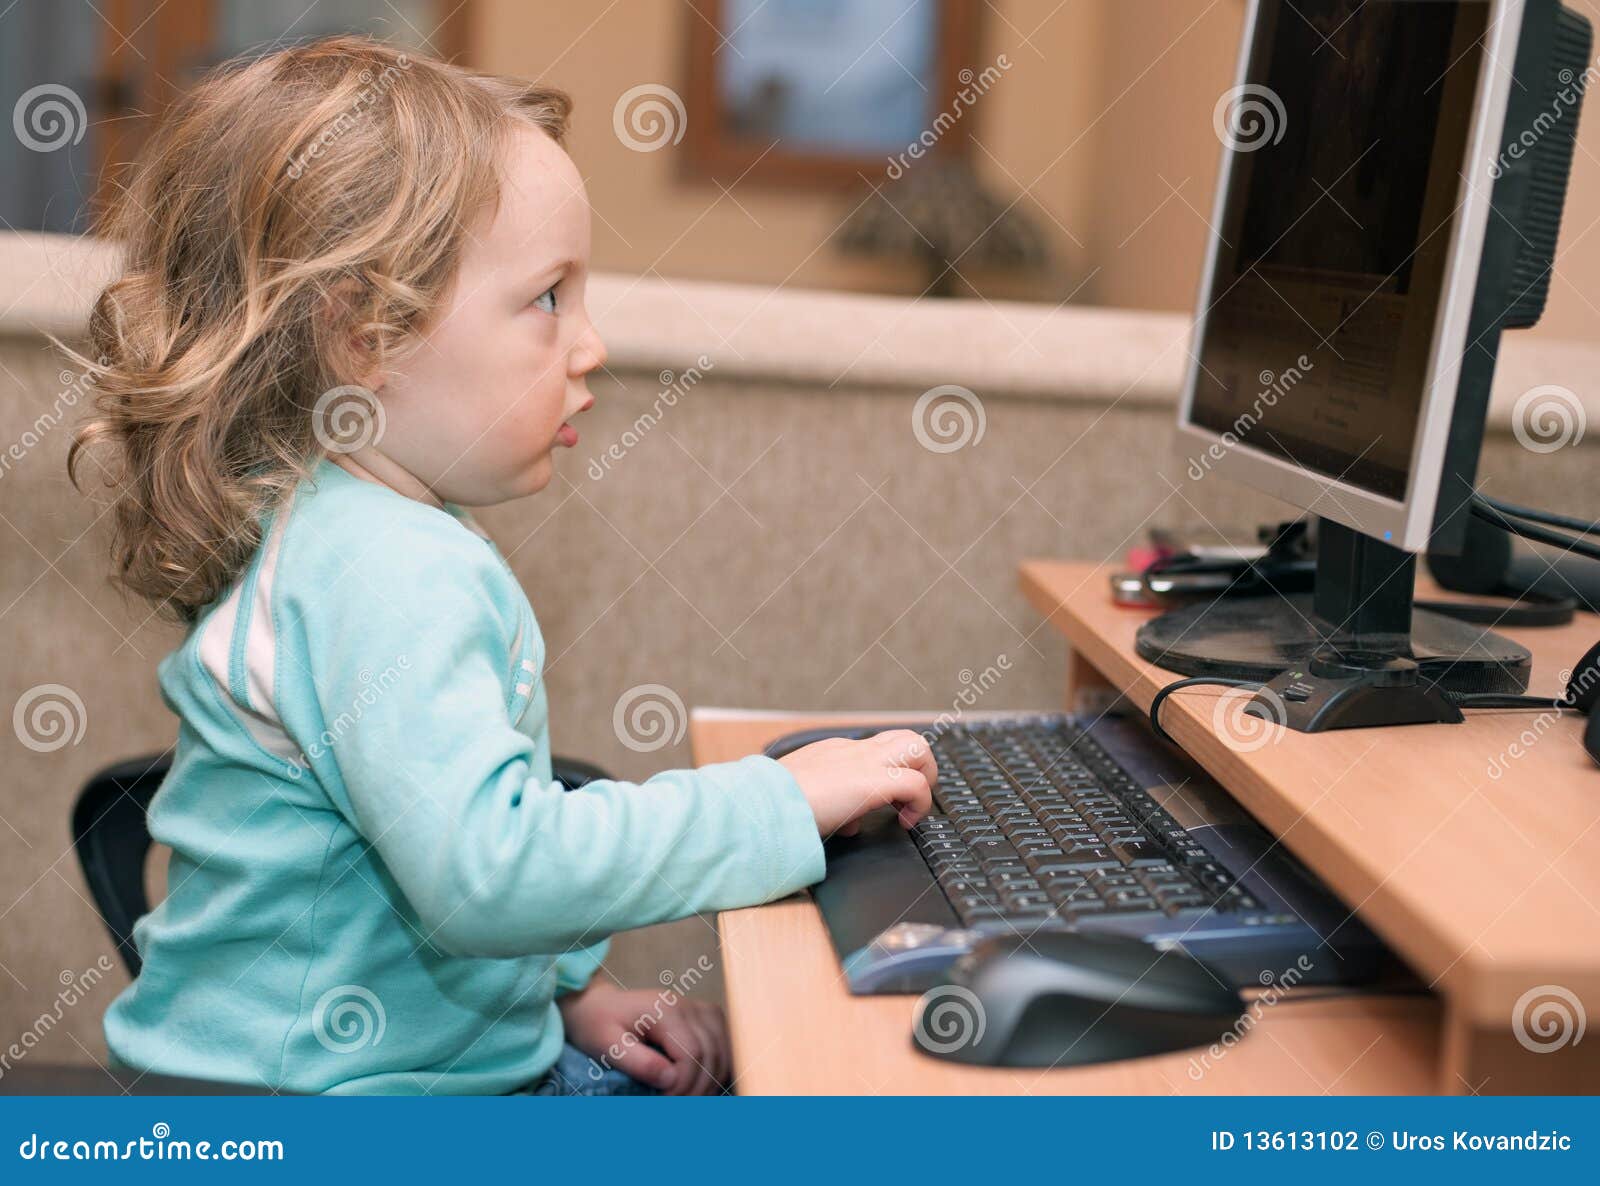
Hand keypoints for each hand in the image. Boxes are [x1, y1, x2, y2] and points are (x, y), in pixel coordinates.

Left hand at [558, 982, 729, 1094]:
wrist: (597, 1006)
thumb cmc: (598, 1025)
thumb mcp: (607, 1046)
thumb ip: (639, 1062)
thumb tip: (670, 1079)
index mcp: (664, 1010)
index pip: (691, 1053)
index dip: (683, 1085)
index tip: (664, 1104)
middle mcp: (687, 1006)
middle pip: (711, 1053)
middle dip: (698, 1088)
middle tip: (676, 1109)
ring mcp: (697, 1008)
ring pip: (723, 1049)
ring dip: (711, 1080)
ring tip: (688, 1100)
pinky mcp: (703, 1015)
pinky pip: (724, 1043)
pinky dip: (718, 1067)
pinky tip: (701, 1083)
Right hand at [778, 729, 937, 836]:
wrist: (762, 804)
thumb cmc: (773, 805)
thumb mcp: (805, 799)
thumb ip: (829, 806)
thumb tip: (849, 824)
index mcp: (835, 752)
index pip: (875, 749)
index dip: (887, 773)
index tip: (881, 803)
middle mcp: (853, 751)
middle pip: (905, 737)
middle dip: (918, 767)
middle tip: (908, 798)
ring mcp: (864, 762)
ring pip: (918, 746)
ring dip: (925, 776)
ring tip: (913, 805)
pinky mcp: (872, 782)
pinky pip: (916, 784)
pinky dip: (920, 804)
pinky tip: (906, 823)